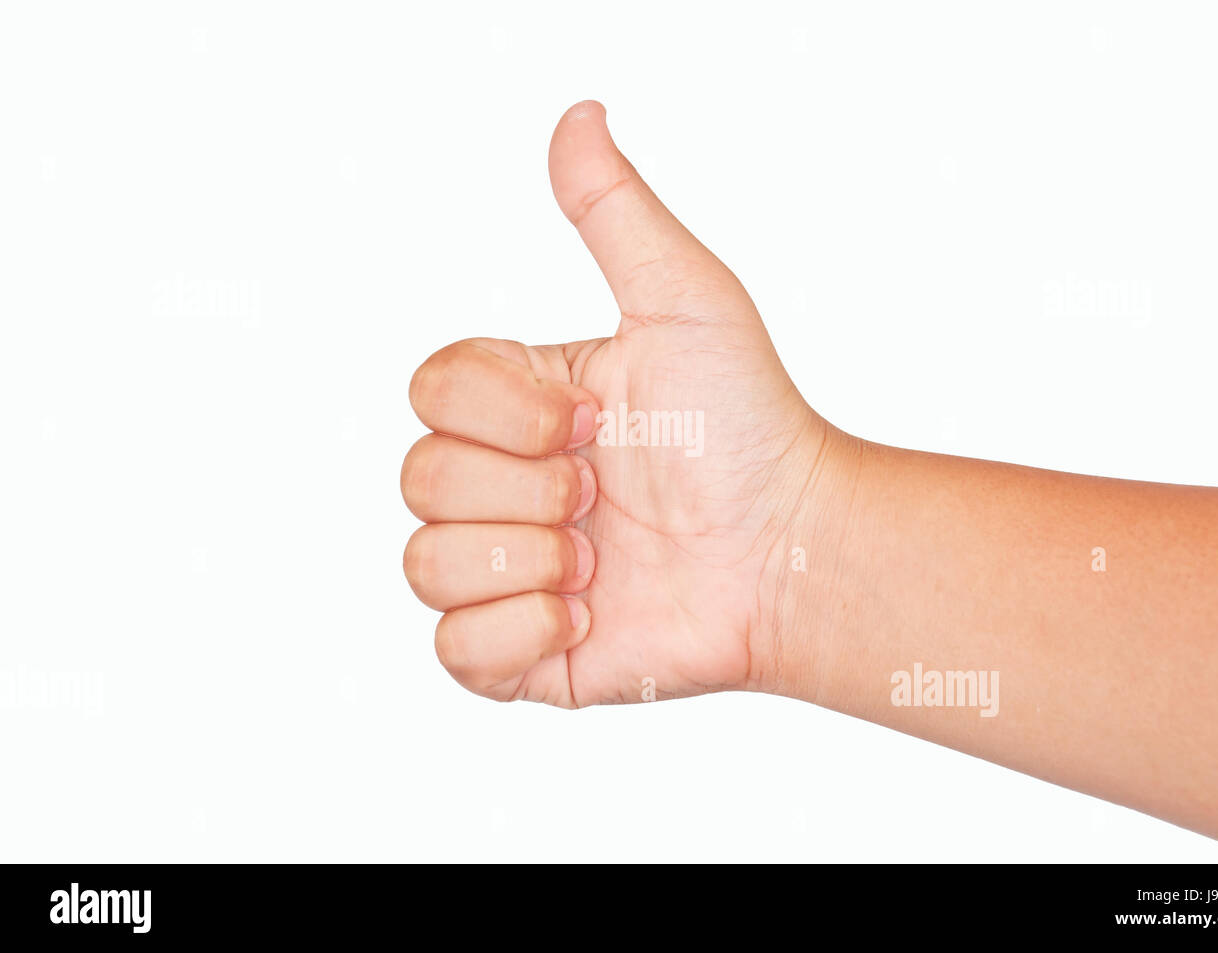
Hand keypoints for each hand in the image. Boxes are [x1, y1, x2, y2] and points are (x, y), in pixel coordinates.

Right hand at [401, 101, 834, 705]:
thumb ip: (616, 215)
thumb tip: (577, 117)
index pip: (430, 390)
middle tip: (608, 496)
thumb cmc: (749, 427)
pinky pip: (455, 652)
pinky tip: (589, 615)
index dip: (507, 412)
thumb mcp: (685, 302)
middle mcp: (504, 486)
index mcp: (521, 408)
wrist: (793, 551)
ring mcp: (508, 571)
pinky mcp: (523, 654)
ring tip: (604, 563)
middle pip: (420, 479)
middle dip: (527, 490)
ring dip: (526, 561)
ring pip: (425, 566)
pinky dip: (521, 633)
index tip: (598, 421)